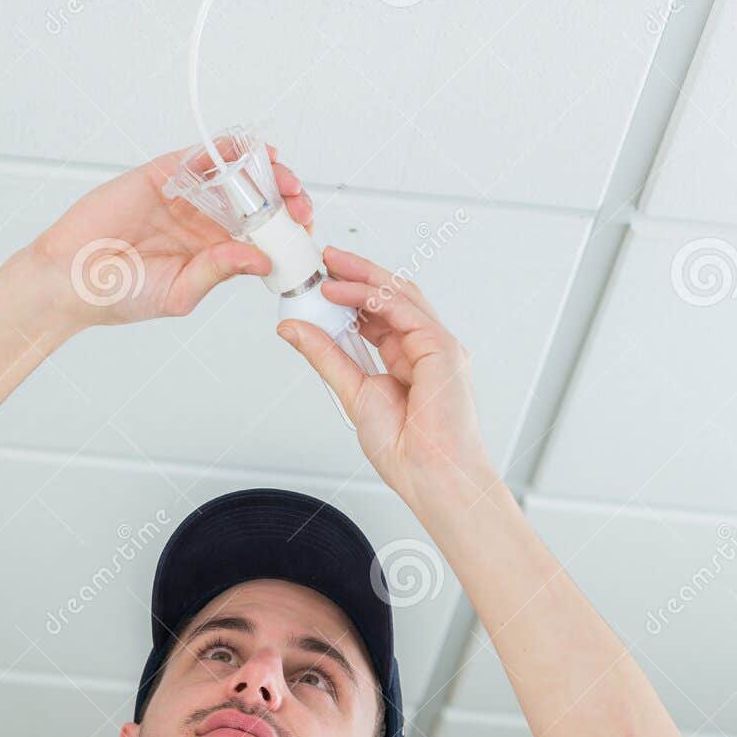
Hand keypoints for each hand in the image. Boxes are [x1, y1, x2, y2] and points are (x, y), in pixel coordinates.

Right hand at [29, 142, 312, 328]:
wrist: (71, 278)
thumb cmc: (120, 296)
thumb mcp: (180, 293)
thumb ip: (218, 273)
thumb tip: (260, 260)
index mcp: (214, 255)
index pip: (261, 238)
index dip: (286, 232)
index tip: (305, 232)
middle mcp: (204, 224)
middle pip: (256, 203)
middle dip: (284, 199)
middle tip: (299, 202)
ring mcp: (185, 198)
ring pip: (235, 177)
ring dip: (264, 172)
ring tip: (283, 179)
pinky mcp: (162, 175)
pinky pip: (200, 157)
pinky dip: (226, 150)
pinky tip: (249, 152)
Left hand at [277, 247, 496, 514]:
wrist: (429, 476)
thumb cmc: (405, 450)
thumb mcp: (351, 392)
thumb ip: (326, 356)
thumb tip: (294, 329)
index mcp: (408, 361)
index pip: (380, 315)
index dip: (351, 296)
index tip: (322, 283)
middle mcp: (426, 349)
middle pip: (393, 297)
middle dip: (358, 275)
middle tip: (325, 260)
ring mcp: (437, 347)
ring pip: (400, 296)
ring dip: (363, 278)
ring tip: (330, 267)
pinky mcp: (443, 349)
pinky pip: (405, 310)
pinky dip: (372, 296)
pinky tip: (345, 292)